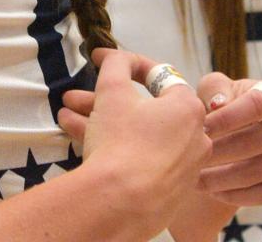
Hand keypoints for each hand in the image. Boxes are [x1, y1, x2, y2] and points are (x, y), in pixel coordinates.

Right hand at [60, 49, 211, 220]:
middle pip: (143, 108)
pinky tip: (82, 142)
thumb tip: (116, 56)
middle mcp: (195, 136)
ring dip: (102, 122)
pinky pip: (143, 158)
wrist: (123, 204)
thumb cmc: (122, 142)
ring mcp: (184, 166)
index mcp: (188, 107)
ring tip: (67, 118)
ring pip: (139, 134)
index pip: (157, 75)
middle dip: (103, 100)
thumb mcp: (112, 91)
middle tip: (75, 97)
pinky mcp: (171, 189)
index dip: (124, 63)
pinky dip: (117, 147)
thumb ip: (115, 64)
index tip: (98, 60)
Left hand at [192, 73, 261, 204]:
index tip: (201, 129)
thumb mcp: (215, 89)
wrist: (237, 135)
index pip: (257, 104)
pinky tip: (214, 192)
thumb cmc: (223, 107)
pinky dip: (239, 195)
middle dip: (220, 151)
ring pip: (261, 170)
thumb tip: (218, 103)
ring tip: (196, 178)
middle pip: (259, 140)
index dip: (227, 118)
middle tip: (192, 158)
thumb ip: (215, 89)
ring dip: (224, 177)